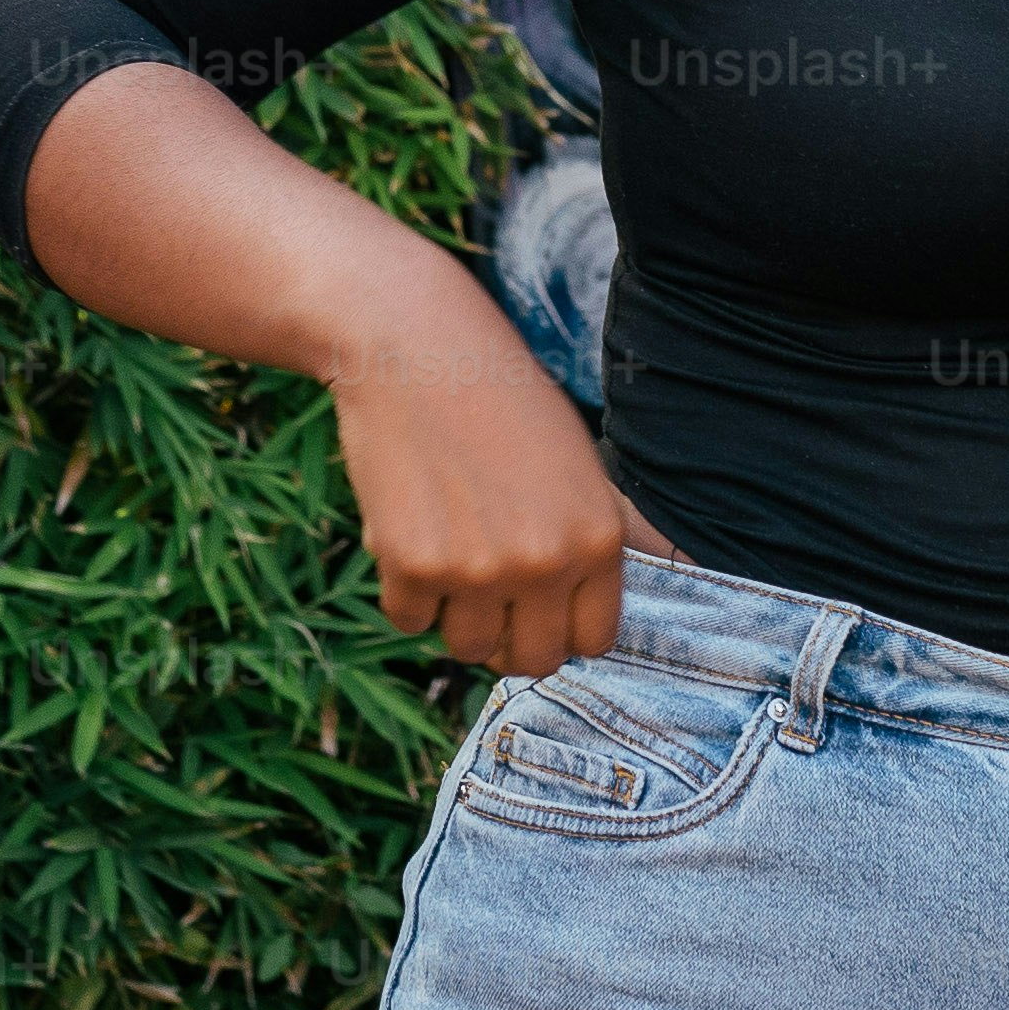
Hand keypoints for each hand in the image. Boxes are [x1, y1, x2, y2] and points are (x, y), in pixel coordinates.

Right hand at [318, 253, 630, 679]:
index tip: (538, 609)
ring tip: (448, 546)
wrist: (417, 349)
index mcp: (599, 539)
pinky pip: (408, 620)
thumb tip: (605, 619)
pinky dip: (403, 588)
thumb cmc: (501, 403)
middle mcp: (548, 562)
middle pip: (531, 661)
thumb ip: (591, 544)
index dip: (562, 628)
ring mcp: (479, 570)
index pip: (594, 642)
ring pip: (466, 648)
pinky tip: (409, 525)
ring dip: (453, 613)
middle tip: (485, 593)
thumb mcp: (578, 467)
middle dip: (508, 637)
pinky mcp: (412, 565)